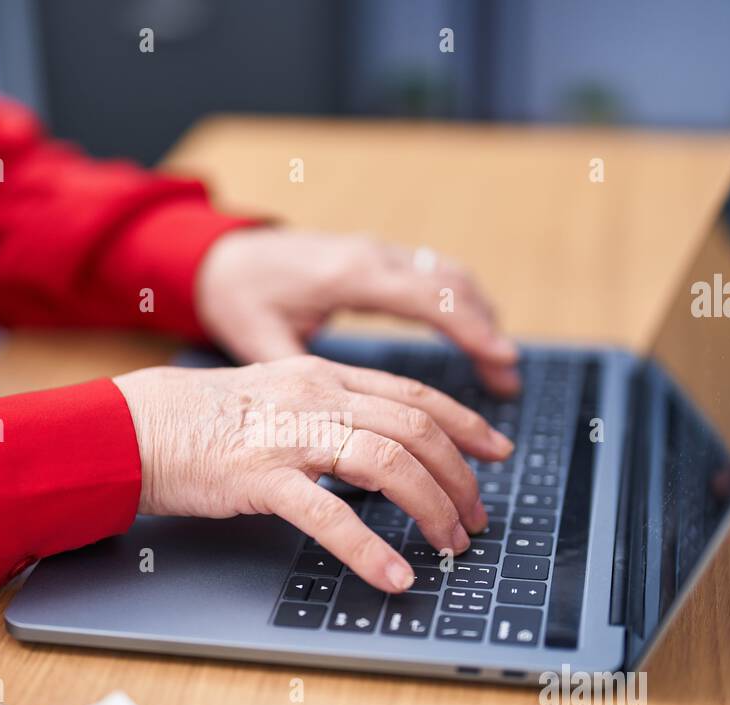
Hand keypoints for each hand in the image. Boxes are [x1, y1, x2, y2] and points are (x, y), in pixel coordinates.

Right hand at [112, 355, 514, 592]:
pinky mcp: (262, 477)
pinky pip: (330, 516)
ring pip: (389, 465)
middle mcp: (317, 397)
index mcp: (325, 376)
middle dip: (459, 477)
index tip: (498, 451)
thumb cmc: (205, 419)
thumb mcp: (279, 397)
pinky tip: (394, 576)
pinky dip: (370, 550)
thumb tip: (383, 450)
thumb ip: (331, 413)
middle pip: (416, 430)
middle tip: (476, 518)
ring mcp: (291, 435)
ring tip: (449, 546)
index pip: (415, 395)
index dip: (466, 424)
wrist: (137, 424)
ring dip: (431, 510)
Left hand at [195, 229, 520, 394]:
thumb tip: (337, 426)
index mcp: (348, 275)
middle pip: (450, 285)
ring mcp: (377, 253)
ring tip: (501, 368)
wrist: (219, 254)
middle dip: (486, 331)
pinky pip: (434, 276)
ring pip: (448, 276)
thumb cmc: (237, 297)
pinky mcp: (376, 260)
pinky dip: (461, 305)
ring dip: (480, 316)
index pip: (426, 297)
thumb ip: (301, 377)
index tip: (502, 358)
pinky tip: (472, 337)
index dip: (469, 328)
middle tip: (510, 380)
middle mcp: (371, 256)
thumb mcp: (259, 341)